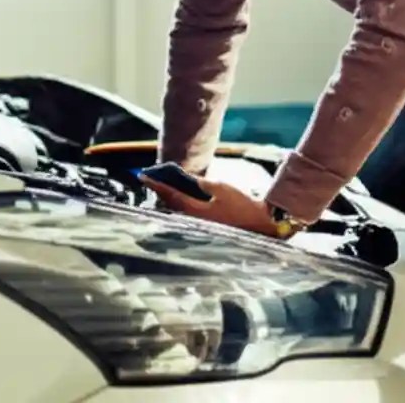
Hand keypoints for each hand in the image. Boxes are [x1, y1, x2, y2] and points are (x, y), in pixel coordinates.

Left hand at [139, 169, 284, 238]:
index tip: (143, 176)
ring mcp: (200, 227)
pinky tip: (180, 198)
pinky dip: (180, 205)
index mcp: (196, 210)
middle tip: (149, 180)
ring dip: (169, 198)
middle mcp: (194, 221)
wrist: (260, 224)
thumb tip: (189, 180)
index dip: (156, 185)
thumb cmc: (242, 206)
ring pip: (178, 210)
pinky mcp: (207, 229)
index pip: (171, 195)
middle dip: (159, 192)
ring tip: (161, 187)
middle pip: (171, 204)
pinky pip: (187, 214)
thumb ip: (203, 184)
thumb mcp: (222, 189)